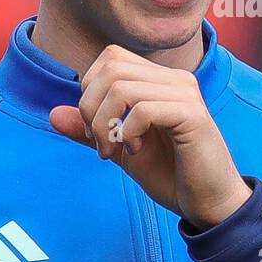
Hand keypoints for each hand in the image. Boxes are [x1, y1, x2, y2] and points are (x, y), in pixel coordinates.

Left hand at [48, 45, 251, 230]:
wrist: (208, 203)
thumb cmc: (171, 174)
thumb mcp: (121, 150)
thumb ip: (91, 130)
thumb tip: (53, 113)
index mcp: (160, 80)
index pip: (111, 58)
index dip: (90, 91)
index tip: (96, 130)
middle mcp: (175, 79)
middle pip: (112, 68)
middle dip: (91, 108)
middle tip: (100, 143)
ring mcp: (185, 94)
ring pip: (122, 87)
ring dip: (105, 124)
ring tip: (114, 150)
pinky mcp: (192, 116)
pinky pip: (143, 109)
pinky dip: (128, 133)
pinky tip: (136, 151)